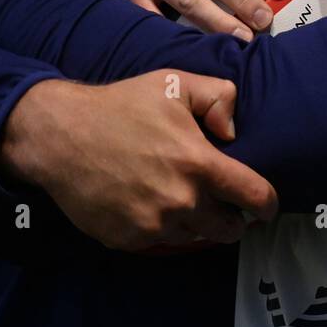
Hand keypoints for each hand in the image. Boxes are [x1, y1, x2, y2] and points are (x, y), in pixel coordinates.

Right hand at [0, 71, 277, 250]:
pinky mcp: (127, 240)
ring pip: (194, 237)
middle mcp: (180, 201)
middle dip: (231, 218)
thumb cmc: (120, 106)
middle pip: (227, 229)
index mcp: (198, 164)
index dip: (267, 204)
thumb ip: (218, 97)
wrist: (59, 136)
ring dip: (195, 223)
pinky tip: (149, 204)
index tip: (267, 207)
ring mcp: (152, 225)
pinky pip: (159, 242)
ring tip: (180, 199)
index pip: (254, 197)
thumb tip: (234, 130)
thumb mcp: (173, 83)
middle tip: (222, 204)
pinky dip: (161, 228)